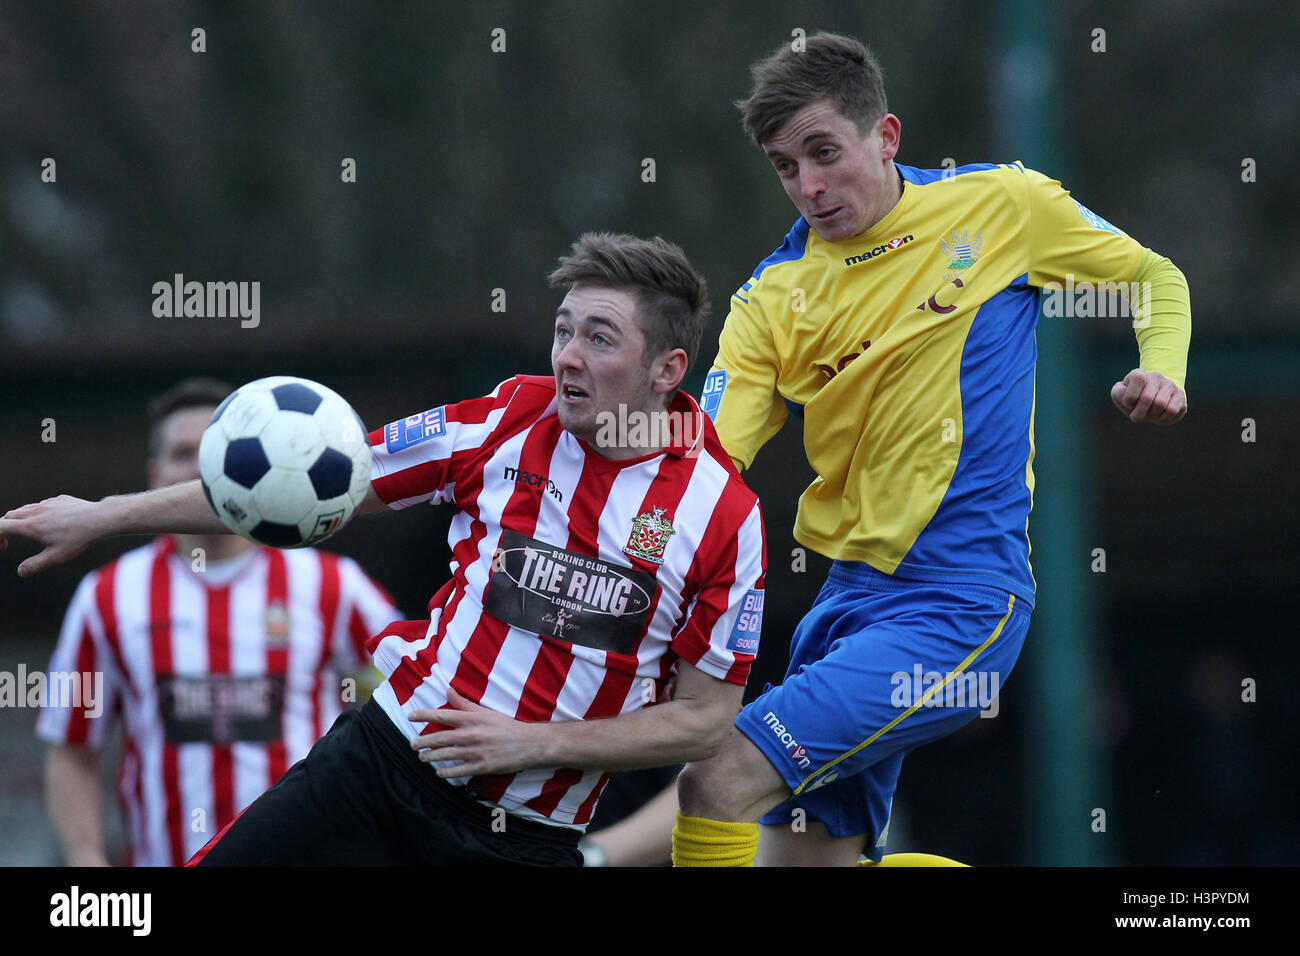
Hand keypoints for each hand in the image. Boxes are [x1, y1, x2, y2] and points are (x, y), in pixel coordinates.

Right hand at [0, 495, 102, 576]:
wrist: (99, 518)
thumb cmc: (78, 538)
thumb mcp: (56, 557)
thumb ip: (36, 565)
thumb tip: (21, 572)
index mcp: (30, 525)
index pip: (0, 526)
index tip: (3, 547)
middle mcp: (35, 511)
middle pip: (9, 516)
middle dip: (4, 528)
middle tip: (8, 541)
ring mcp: (47, 503)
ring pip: (24, 509)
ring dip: (19, 520)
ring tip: (28, 533)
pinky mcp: (58, 500)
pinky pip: (42, 505)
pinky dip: (37, 514)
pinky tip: (51, 524)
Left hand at [408, 687, 546, 777]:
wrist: (529, 744)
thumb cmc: (507, 726)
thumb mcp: (486, 712)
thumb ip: (464, 703)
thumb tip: (448, 690)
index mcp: (473, 718)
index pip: (443, 715)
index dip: (424, 715)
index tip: (410, 716)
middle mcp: (472, 734)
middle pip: (440, 737)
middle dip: (423, 741)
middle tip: (413, 744)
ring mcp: (476, 752)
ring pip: (446, 755)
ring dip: (431, 757)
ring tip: (422, 758)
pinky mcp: (482, 767)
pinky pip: (458, 771)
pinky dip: (446, 772)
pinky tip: (439, 772)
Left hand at [1110, 369, 1186, 424]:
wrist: (1151, 402)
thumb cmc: (1132, 399)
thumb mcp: (1120, 395)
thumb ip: (1118, 393)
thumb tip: (1128, 396)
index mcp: (1139, 374)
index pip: (1138, 378)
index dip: (1130, 396)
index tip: (1128, 403)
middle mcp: (1156, 376)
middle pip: (1147, 397)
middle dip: (1139, 413)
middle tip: (1136, 416)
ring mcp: (1170, 385)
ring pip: (1161, 404)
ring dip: (1152, 415)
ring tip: (1149, 414)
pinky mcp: (1180, 395)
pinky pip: (1172, 410)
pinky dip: (1163, 418)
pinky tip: (1159, 416)